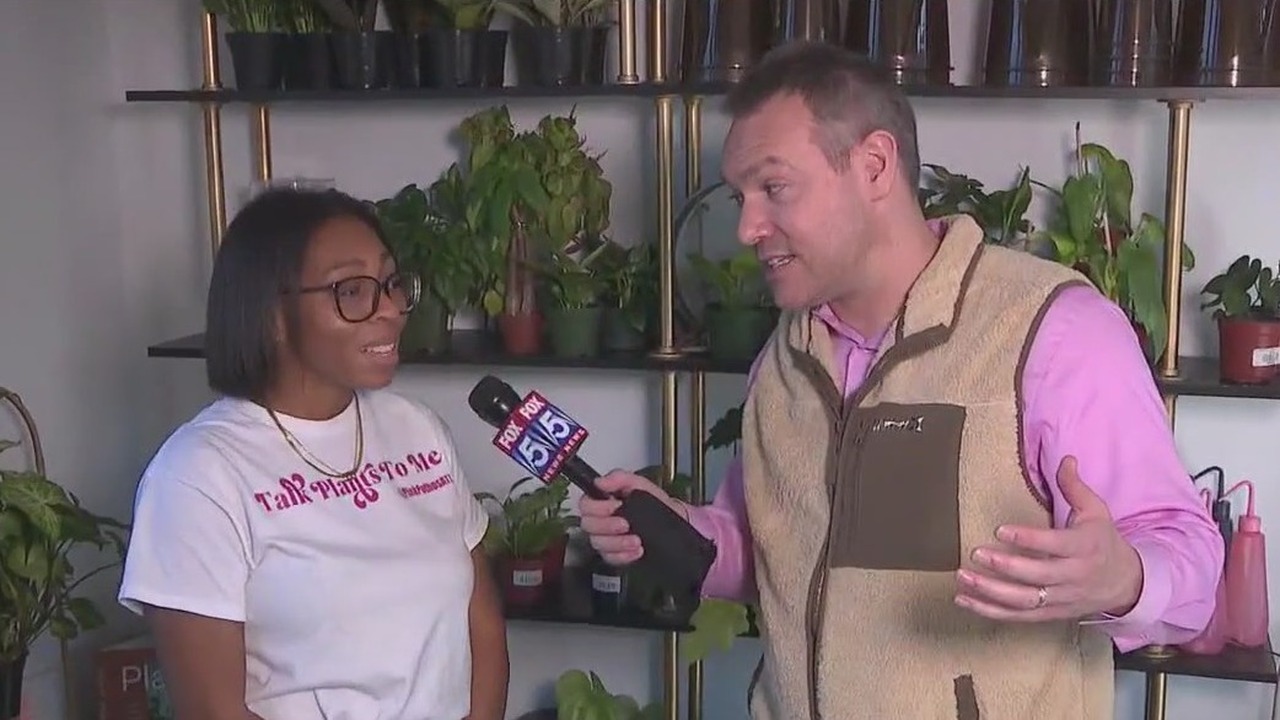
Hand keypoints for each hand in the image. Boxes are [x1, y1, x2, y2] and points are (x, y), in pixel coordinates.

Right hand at [578, 469, 685, 565]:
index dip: (597, 507)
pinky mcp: (615, 554)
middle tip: (626, 524)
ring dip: (618, 543)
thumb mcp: (639, 483)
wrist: (673, 520)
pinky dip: (624, 556)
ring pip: (598, 544)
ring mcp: (606, 538)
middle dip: (607, 526)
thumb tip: (600, 481)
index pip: (585, 505)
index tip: (616, 506)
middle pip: (588, 525)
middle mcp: (601, 520)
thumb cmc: (655, 502)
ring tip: (636, 540)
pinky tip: (636, 550)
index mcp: (603, 501)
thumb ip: (619, 478)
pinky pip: (611, 558)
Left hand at [954, 455, 1142, 621]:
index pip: (1056, 545)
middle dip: (1006, 567)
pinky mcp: (1051, 615)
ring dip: (991, 592)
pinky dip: (990, 612)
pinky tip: (965, 600)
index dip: (1028, 540)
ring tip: (963, 578)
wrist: (1126, 584)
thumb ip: (1075, 487)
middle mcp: (1074, 576)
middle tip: (976, 553)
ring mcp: (1062, 599)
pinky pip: (1019, 617)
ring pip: (1026, 601)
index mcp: (1085, 547)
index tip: (1000, 529)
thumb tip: (1066, 459)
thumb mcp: (1096, 511)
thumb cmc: (1103, 542)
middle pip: (1039, 576)